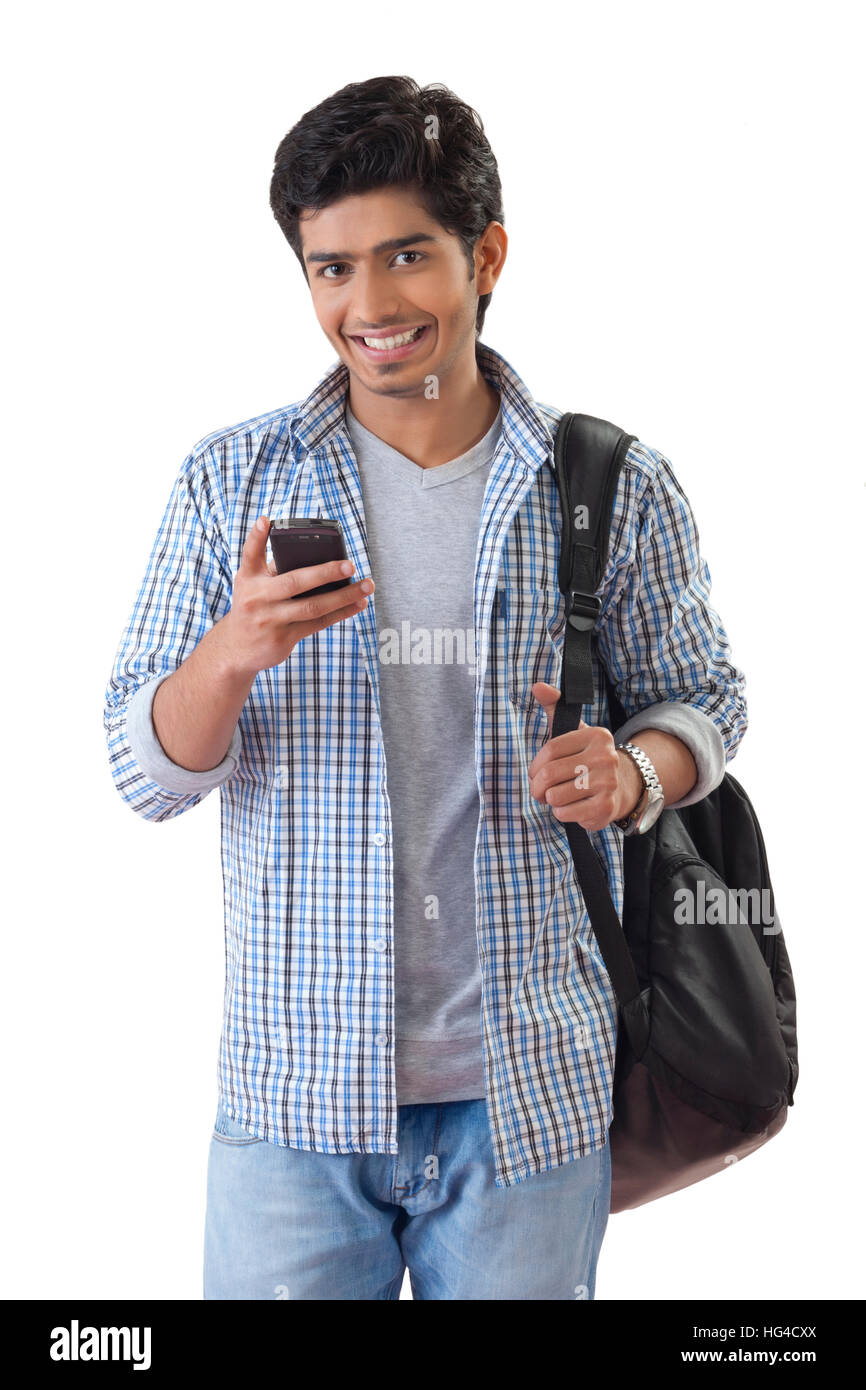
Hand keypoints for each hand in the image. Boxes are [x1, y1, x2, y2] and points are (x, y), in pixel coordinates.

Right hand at [216, 516, 374, 678]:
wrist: (236, 649)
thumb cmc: (251, 606)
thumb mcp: (250, 583)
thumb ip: (272, 565)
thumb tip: (314, 553)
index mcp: (248, 579)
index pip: (250, 554)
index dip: (257, 536)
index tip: (266, 521)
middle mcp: (257, 598)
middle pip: (294, 582)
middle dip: (325, 573)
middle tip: (350, 564)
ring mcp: (271, 620)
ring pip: (313, 607)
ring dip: (343, 597)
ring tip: (366, 586)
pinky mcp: (284, 638)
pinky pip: (318, 623)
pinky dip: (340, 612)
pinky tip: (358, 604)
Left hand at [527, 682, 642, 831]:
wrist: (623, 787)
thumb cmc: (589, 759)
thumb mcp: (574, 732)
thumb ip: (555, 707)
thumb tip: (538, 686)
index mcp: (596, 736)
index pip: (550, 750)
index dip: (535, 766)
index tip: (535, 774)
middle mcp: (605, 757)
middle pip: (549, 774)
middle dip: (537, 787)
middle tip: (540, 791)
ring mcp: (608, 783)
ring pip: (555, 796)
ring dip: (551, 800)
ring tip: (560, 796)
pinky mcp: (605, 808)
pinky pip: (565, 813)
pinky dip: (562, 813)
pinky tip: (573, 806)